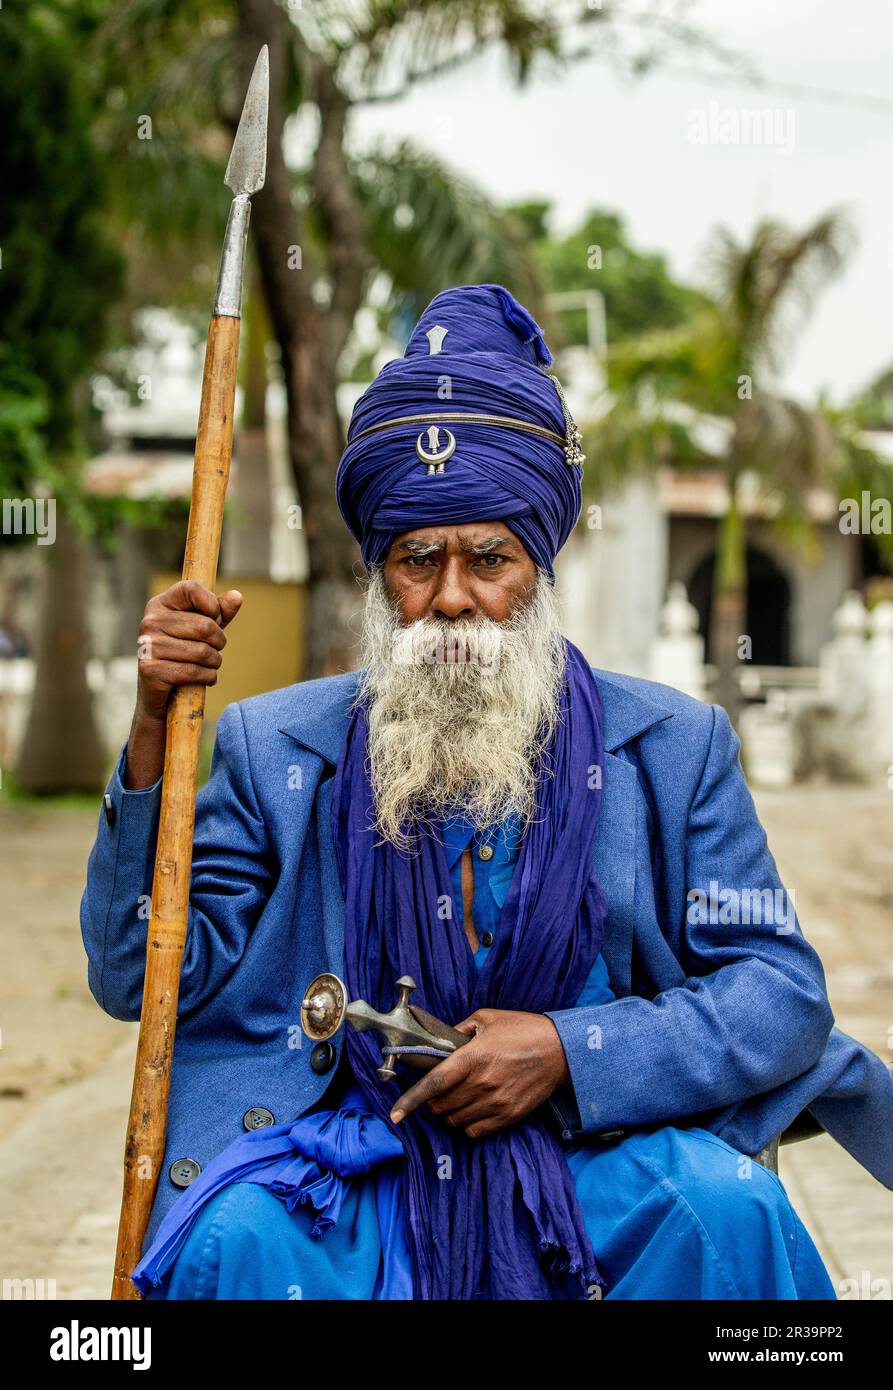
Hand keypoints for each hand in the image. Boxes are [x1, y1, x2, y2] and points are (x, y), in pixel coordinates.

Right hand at [136, 580, 242, 720]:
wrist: (160, 692)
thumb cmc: (184, 653)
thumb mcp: (203, 629)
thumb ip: (220, 611)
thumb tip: (237, 596)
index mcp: (160, 604)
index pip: (191, 589)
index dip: (212, 604)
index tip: (216, 619)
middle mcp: (150, 621)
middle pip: (204, 626)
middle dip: (219, 641)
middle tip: (216, 649)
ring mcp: (148, 646)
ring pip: (202, 651)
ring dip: (215, 662)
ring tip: (211, 664)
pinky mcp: (150, 670)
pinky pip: (193, 671)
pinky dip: (208, 677)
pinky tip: (207, 677)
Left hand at [389, 1008, 570, 1139]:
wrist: (561, 1051)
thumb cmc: (523, 1030)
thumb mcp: (487, 1018)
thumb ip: (459, 1030)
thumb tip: (440, 1042)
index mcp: (473, 1057)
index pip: (434, 1084)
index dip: (410, 1101)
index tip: (395, 1114)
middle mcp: (482, 1083)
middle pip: (441, 1106)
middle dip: (433, 1100)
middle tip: (441, 1089)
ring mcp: (496, 1102)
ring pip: (455, 1120)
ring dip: (449, 1112)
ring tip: (458, 1097)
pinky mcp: (508, 1116)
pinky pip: (474, 1131)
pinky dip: (466, 1124)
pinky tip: (472, 1110)